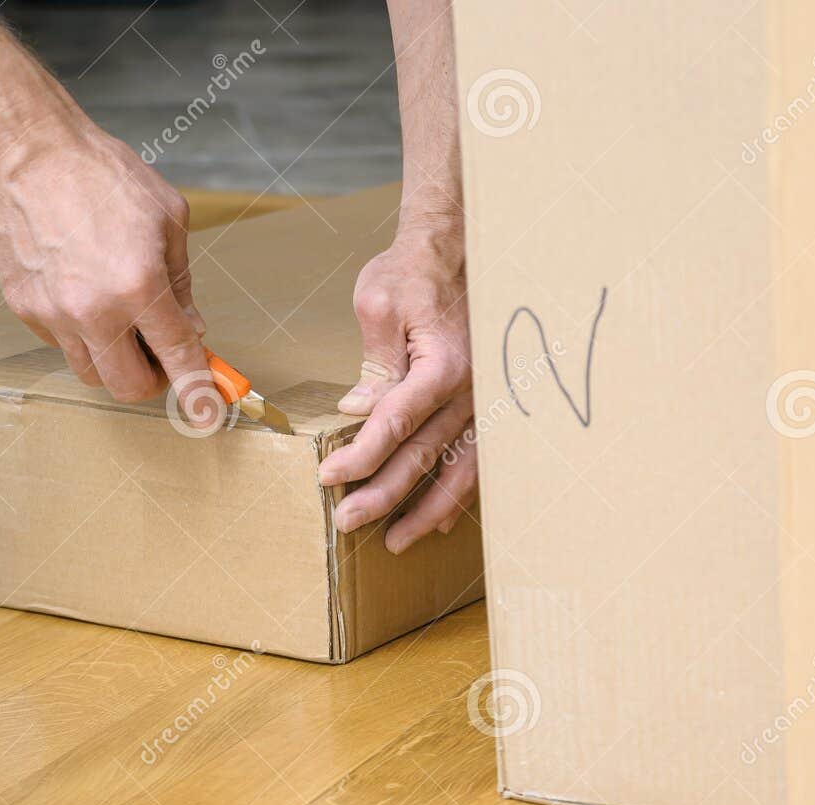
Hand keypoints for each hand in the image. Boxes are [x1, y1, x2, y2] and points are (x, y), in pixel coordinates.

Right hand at [0, 128, 217, 423]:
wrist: (23, 151)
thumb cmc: (101, 174)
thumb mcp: (168, 219)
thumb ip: (182, 282)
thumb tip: (191, 329)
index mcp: (139, 285)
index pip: (178, 359)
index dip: (199, 394)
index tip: (209, 418)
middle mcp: (94, 309)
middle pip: (129, 387)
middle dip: (153, 379)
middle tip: (160, 352)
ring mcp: (53, 313)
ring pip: (91, 373)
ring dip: (115, 361)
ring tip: (122, 322)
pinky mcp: (24, 308)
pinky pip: (61, 344)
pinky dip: (81, 334)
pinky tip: (84, 295)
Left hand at [319, 222, 475, 552]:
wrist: (459, 252)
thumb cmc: (416, 273)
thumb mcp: (381, 305)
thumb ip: (376, 362)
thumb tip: (360, 410)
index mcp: (443, 366)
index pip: (394, 425)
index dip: (359, 457)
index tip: (328, 478)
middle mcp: (472, 391)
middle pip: (423, 457)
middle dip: (383, 496)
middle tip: (348, 522)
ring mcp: (485, 402)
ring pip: (458, 470)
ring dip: (426, 511)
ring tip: (397, 542)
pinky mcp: (486, 405)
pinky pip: (477, 459)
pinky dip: (458, 492)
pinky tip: (440, 520)